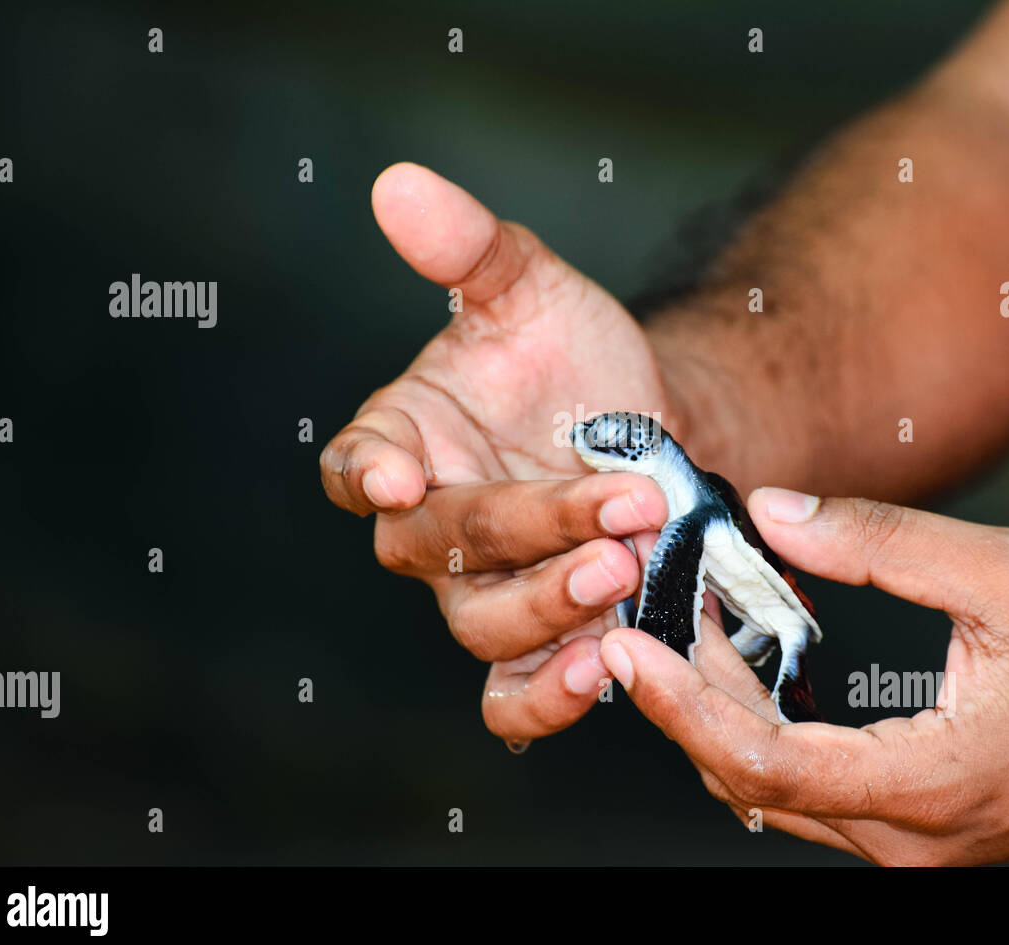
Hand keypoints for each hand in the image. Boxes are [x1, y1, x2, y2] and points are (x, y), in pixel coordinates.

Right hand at [320, 163, 681, 743]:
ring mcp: (482, 595)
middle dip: (525, 528)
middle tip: (615, 509)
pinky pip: (514, 697)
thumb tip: (398, 183)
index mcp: (404, 441)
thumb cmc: (576, 361)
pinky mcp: (538, 645)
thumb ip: (470, 249)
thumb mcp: (535, 290)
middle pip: (438, 547)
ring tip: (624, 565)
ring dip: (550, 603)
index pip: (352, 465)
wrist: (656, 432)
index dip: (363, 472)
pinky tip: (597, 671)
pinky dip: (544, 697)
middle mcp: (430, 528)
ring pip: (482, 624)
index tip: (392, 473)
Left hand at [598, 491, 1008, 863]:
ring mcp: (906, 843)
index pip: (764, 763)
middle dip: (685, 698)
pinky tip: (748, 665)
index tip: (626, 651)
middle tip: (644, 615)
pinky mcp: (910, 828)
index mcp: (925, 785)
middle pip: (749, 779)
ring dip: (718, 714)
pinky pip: (805, 791)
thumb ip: (882, 543)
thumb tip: (773, 511)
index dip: (682, 706)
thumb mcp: (1004, 575)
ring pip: (771, 791)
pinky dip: (761, 729)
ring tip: (689, 626)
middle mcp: (903, 838)